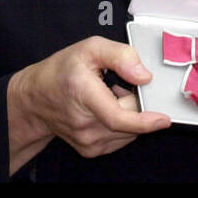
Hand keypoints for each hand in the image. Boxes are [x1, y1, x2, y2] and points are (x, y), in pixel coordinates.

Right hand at [7, 36, 169, 173]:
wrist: (35, 98)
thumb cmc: (61, 72)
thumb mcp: (90, 48)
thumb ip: (120, 55)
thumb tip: (143, 75)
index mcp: (83, 94)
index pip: (117, 117)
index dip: (144, 121)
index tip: (162, 119)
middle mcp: (84, 123)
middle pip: (129, 120)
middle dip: (135, 102)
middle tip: (118, 85)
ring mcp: (87, 140)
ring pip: (128, 131)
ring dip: (129, 114)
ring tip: (109, 96)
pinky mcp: (91, 149)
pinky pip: (121, 137)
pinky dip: (123, 124)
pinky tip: (107, 109)